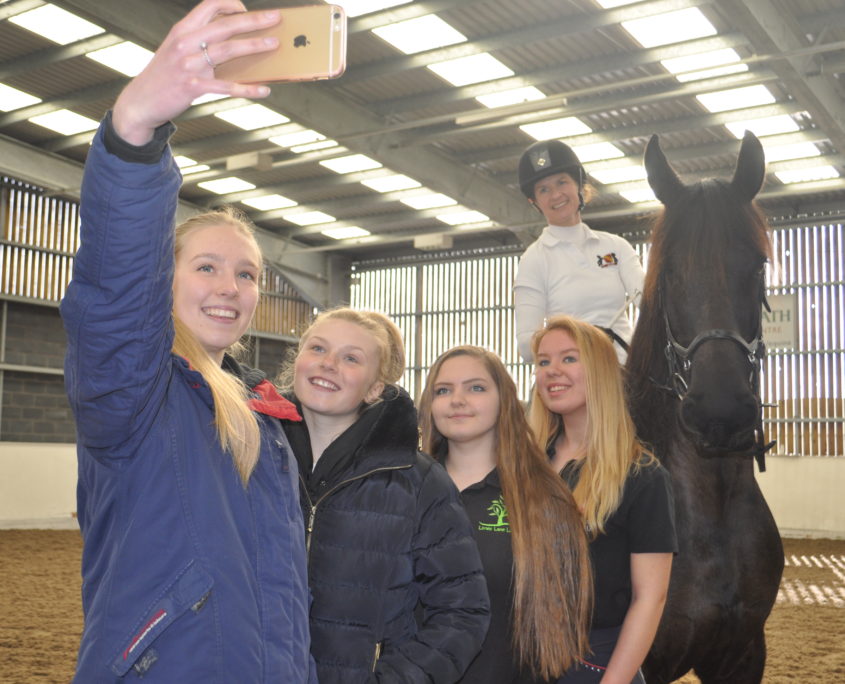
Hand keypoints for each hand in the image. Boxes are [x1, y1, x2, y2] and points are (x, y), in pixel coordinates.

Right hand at [112, 0, 279, 144]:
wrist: (141, 101)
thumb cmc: (164, 75)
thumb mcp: (176, 50)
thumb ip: (199, 41)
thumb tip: (234, 41)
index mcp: (182, 30)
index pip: (209, 5)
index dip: (230, 4)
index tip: (247, 9)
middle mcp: (185, 43)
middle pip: (225, 25)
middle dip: (253, 20)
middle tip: (275, 18)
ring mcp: (188, 65)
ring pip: (228, 50)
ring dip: (254, 46)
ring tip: (274, 44)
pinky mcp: (192, 87)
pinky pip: (226, 86)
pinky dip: (247, 89)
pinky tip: (263, 90)